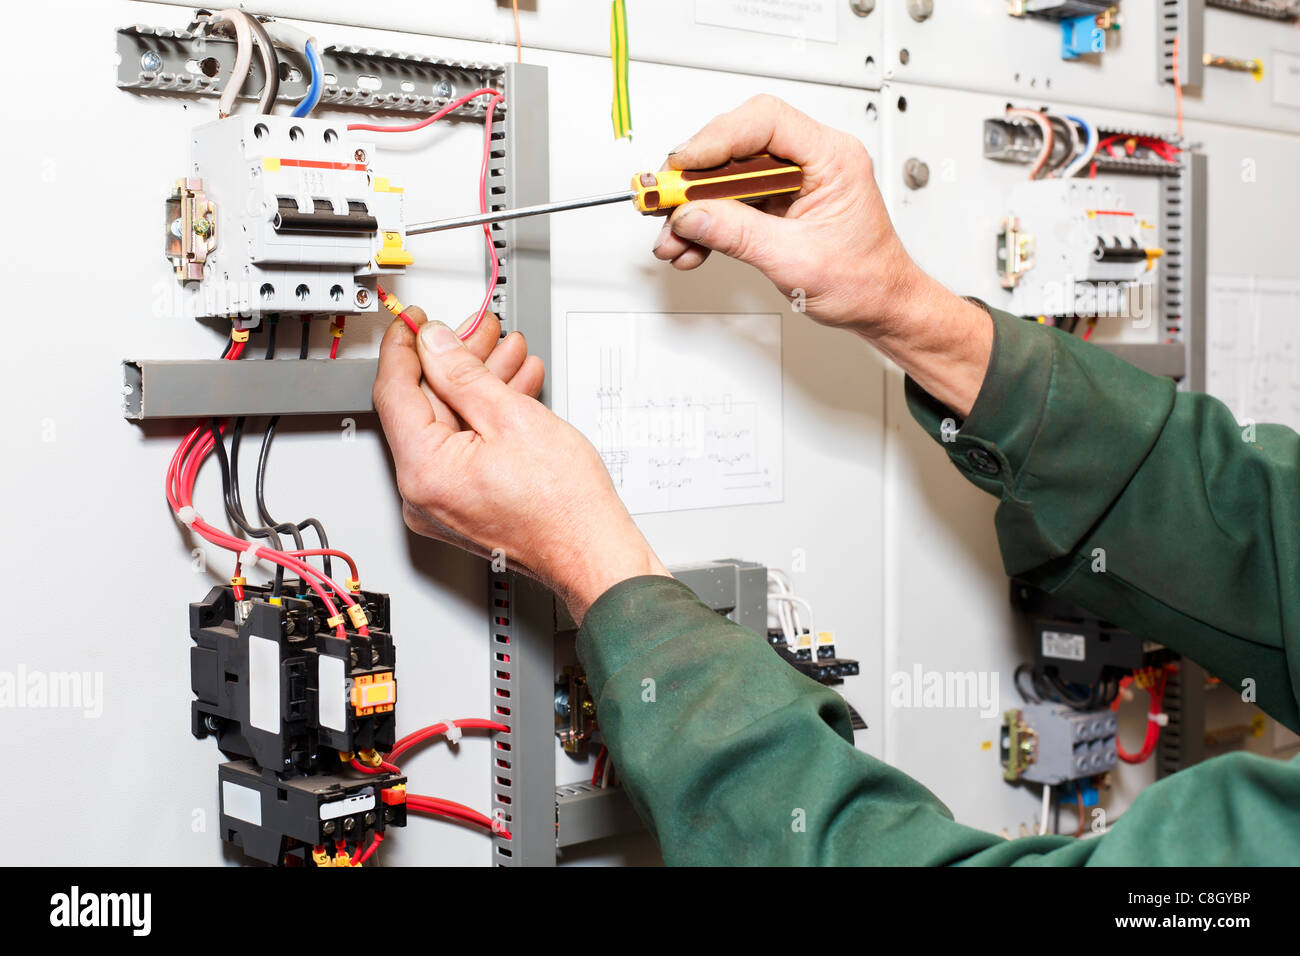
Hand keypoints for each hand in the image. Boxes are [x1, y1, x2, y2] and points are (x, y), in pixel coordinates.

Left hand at [372, 308, 670, 622]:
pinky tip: (512, 391)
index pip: (394, 391)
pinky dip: (486, 418)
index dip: (406, 346)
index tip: (416, 321)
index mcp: (424, 471)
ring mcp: (442, 503)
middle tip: (480, 332)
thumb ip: (464, 374)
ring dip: (478, 386)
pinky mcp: (463, 505)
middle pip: (425, 407)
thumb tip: (435, 344)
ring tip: (509, 355)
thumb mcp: (513, 418)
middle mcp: (422, 493)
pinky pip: (463, 448)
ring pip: (449, 425)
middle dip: (457, 362)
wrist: (593, 552)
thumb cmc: (564, 507)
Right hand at [652, 94, 991, 416]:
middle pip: (737, 144)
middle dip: (695, 178)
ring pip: (728, 175)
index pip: (765, 122)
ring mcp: (793, 180)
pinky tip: (691, 244)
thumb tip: (691, 215)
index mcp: (832, 158)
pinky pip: (731, 200)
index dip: (717, 138)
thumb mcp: (794, 260)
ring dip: (695, 207)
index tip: (684, 165)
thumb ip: (737, 234)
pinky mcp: (777, 201)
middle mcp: (813, 160)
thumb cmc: (865, 281)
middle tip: (665, 201)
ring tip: (674, 237)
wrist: (881, 307)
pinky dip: (707, 222)